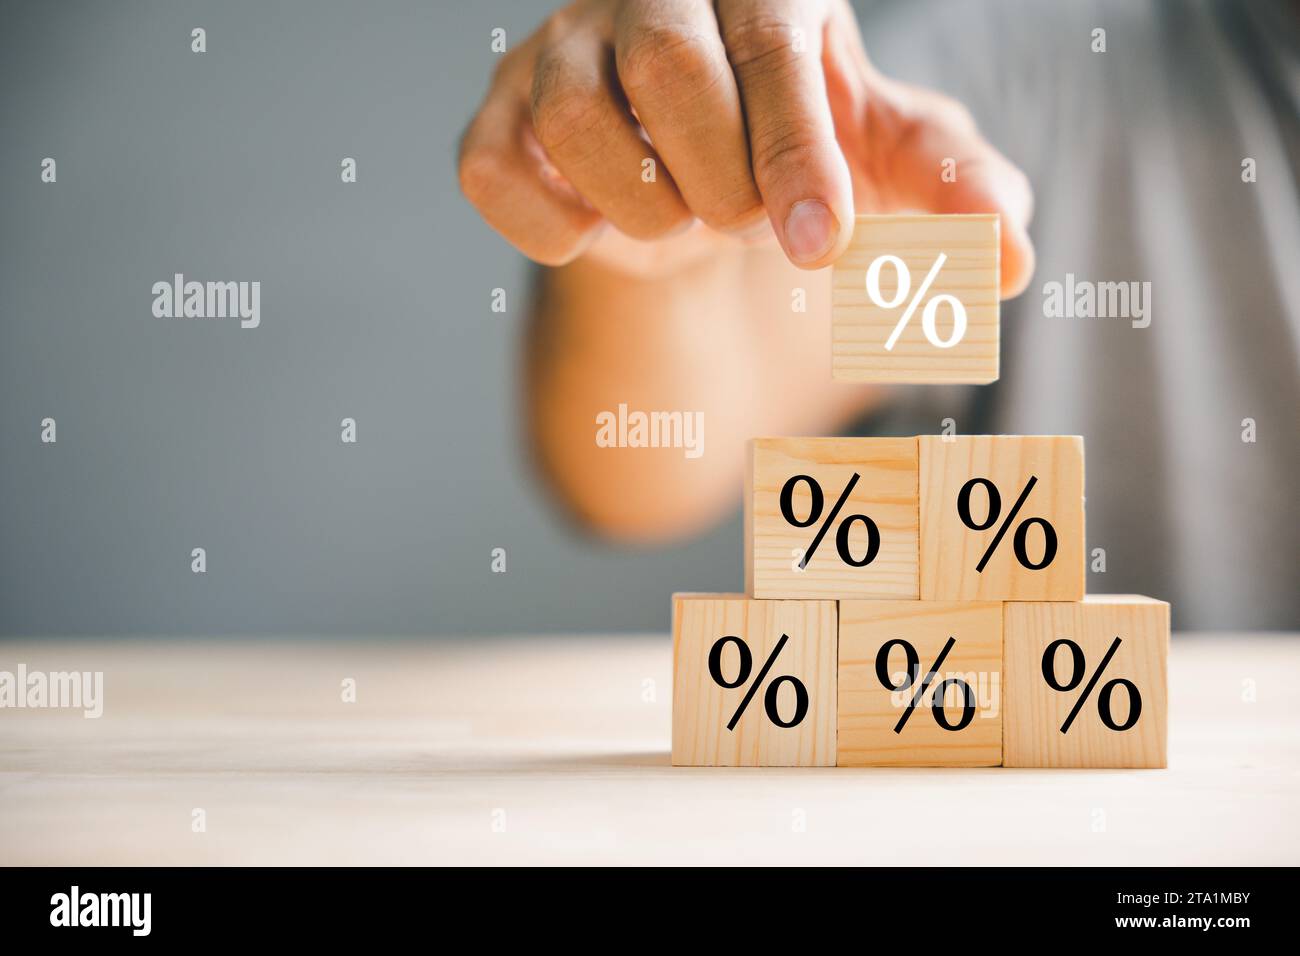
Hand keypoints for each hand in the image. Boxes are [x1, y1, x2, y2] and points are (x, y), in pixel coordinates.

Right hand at [458, 0, 1033, 294]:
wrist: (688, 181)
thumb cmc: (794, 153)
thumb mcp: (886, 162)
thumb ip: (955, 191)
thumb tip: (1010, 256)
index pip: (773, 37)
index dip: (796, 148)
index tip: (820, 244)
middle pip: (669, 67)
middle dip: (723, 182)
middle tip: (746, 222)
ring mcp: (558, 50)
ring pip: (576, 120)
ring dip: (647, 213)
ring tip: (681, 219)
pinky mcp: (497, 118)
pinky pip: (497, 175)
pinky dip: (556, 231)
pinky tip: (599, 228)